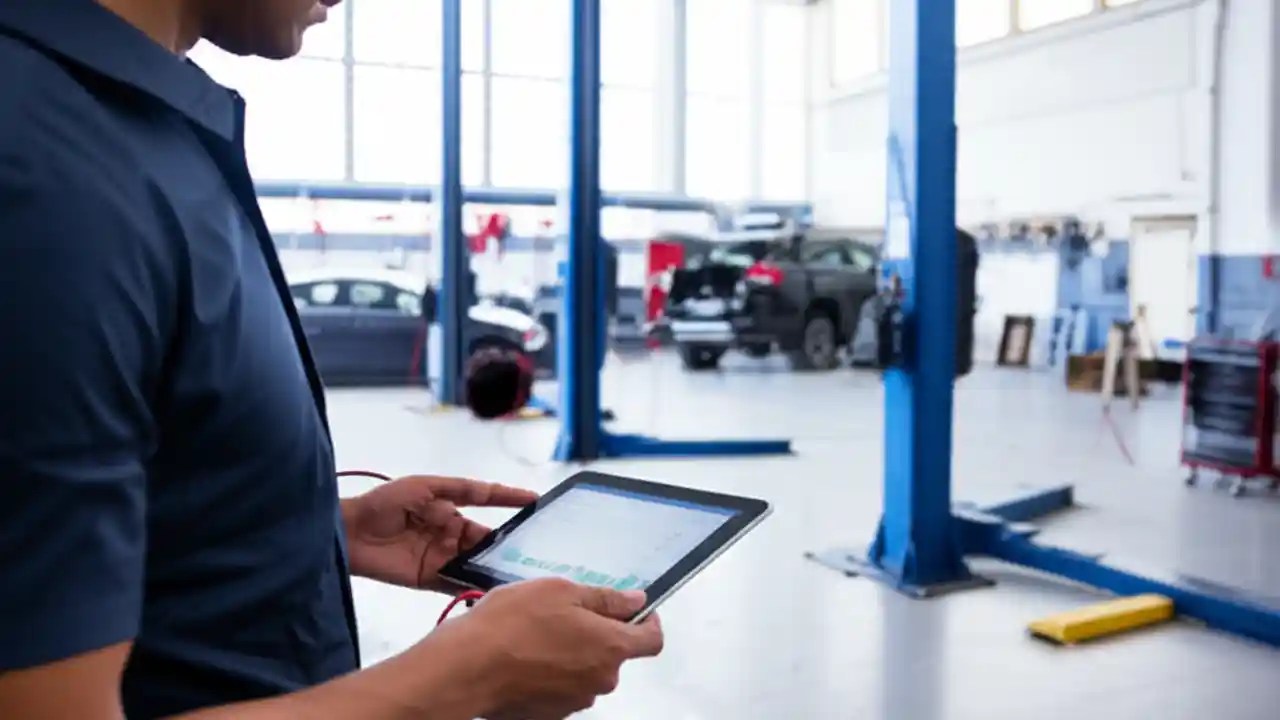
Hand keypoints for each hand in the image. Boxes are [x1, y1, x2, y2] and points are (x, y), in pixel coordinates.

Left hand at [341, 475, 536, 591]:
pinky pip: (458, 581)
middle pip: (484, 536)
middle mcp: (450, 530)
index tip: (535, 500)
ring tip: (516, 571)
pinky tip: (491, 588)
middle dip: (505, 541)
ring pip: (475, 559)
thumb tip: (475, 502)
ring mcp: (442, 555)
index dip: (510, 499)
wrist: (349, 534)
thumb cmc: (383, 503)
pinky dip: (473, 584)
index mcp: (450, 506)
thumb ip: (451, 494)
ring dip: (493, 564)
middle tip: (531, 548)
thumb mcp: (420, 487)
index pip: (487, 500)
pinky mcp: (430, 577)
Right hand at [433, 578, 663, 719]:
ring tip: (536, 633)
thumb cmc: (512, 624)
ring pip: (585, 671)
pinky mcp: (548, 714)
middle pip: (613, 655)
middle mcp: (600, 681)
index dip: (647, 622)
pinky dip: (550, 673)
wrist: (465, 669)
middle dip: (596, 634)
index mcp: (611, 648)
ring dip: (570, 653)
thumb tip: (637, 602)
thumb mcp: (561, 591)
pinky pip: (560, 688)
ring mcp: (574, 702)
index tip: (632, 609)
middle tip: (563, 613)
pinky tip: (524, 657)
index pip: (653, 640)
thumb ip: (606, 599)